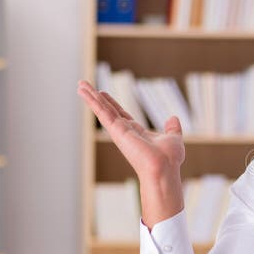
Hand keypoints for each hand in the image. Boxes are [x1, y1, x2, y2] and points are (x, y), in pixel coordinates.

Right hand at [78, 80, 184, 225]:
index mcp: (136, 132)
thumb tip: (173, 119)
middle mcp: (125, 131)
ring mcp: (119, 131)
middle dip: (96, 98)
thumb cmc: (169, 159)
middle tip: (84, 86)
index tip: (103, 93)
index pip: (121, 114)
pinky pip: (103, 113)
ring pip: (102, 110)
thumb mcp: (173, 138)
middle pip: (107, 110)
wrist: (164, 168)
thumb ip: (172, 128)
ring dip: (91, 97)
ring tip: (80, 85)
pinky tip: (85, 92)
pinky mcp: (116, 130)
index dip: (111, 103)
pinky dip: (93, 102)